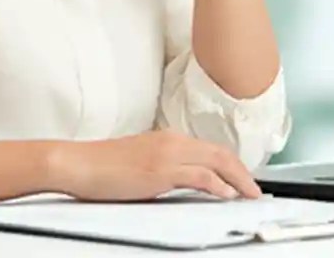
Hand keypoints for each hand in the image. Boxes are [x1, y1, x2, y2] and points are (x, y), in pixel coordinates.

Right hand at [48, 130, 262, 201]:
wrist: (77, 163)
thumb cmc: (102, 166)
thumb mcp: (140, 161)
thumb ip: (163, 166)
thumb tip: (180, 181)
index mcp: (168, 138)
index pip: (210, 149)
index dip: (232, 164)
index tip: (243, 178)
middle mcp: (172, 141)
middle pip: (221, 153)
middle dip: (243, 172)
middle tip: (255, 189)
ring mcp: (167, 154)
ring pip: (217, 162)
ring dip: (238, 179)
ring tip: (250, 194)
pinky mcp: (161, 170)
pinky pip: (200, 176)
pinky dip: (219, 185)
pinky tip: (227, 194)